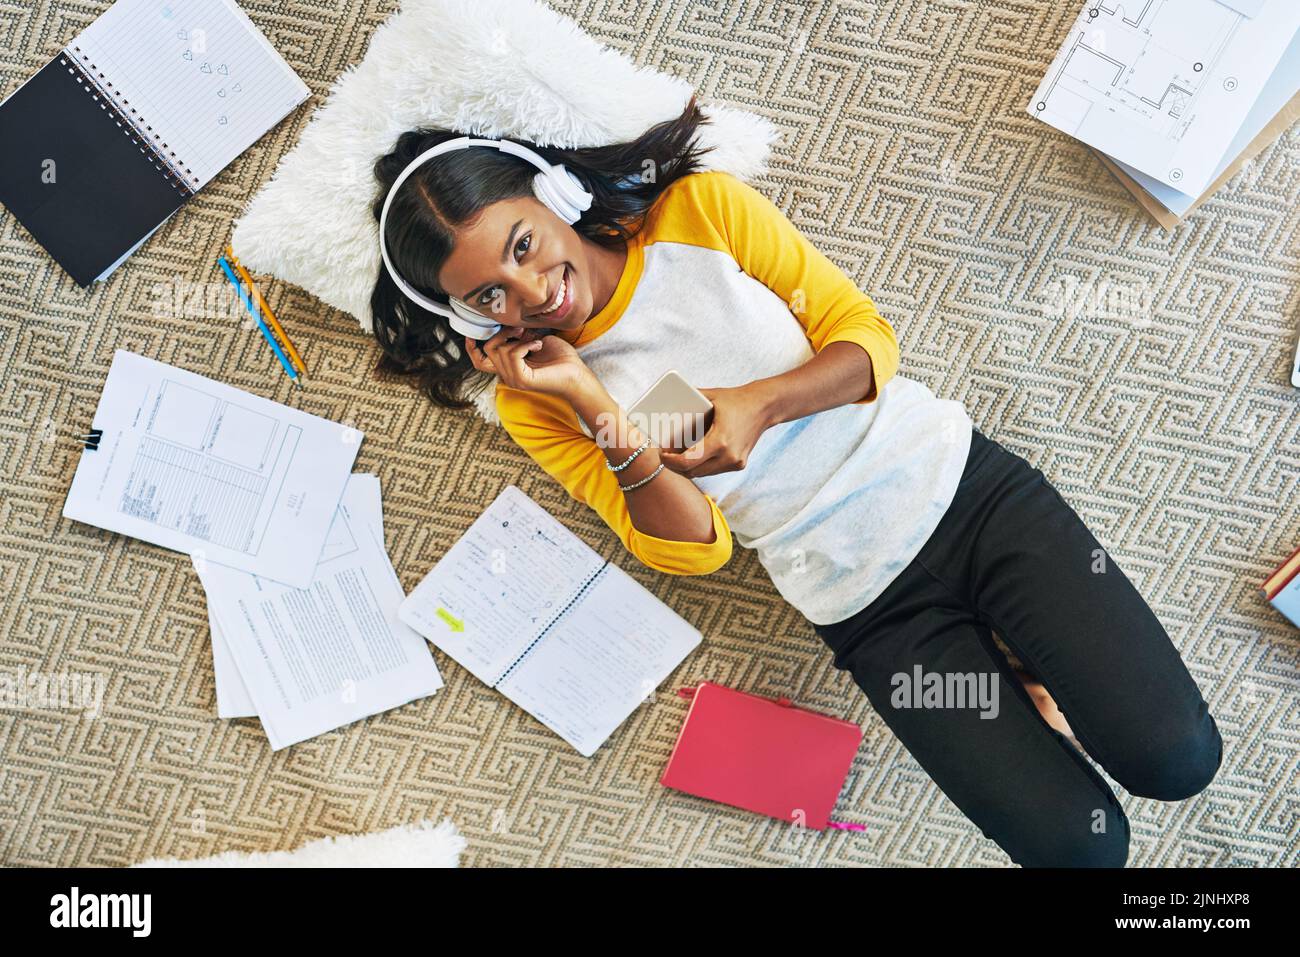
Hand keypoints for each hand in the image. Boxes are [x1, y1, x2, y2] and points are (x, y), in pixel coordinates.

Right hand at [465, 327, 594, 399]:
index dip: (472, 349)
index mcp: (509, 368)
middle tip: (522, 331)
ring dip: (518, 339)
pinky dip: (525, 345)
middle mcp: (508, 375)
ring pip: (500, 350)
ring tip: (535, 341)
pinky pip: (512, 354)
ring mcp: (514, 379)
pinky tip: (539, 345)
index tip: (474, 335)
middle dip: (503, 333)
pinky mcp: (522, 380)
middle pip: (489, 349)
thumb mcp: (536, 340)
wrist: (578, 374)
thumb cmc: (562, 359)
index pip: (480, 362)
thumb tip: (510, 325)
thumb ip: (520, 335)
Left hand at [659, 383, 773, 477]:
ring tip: (674, 456)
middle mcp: (729, 456)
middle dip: (675, 466)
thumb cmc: (736, 400)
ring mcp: (735, 463)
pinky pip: (712, 470)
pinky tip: (692, 456)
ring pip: (702, 473)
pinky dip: (701, 465)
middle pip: (692, 471)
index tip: (662, 454)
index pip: (688, 462)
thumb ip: (690, 398)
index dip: (670, 462)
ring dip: (687, 467)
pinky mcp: (738, 464)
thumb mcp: (711, 396)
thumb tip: (667, 399)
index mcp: (721, 440)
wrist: (765, 407)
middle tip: (664, 455)